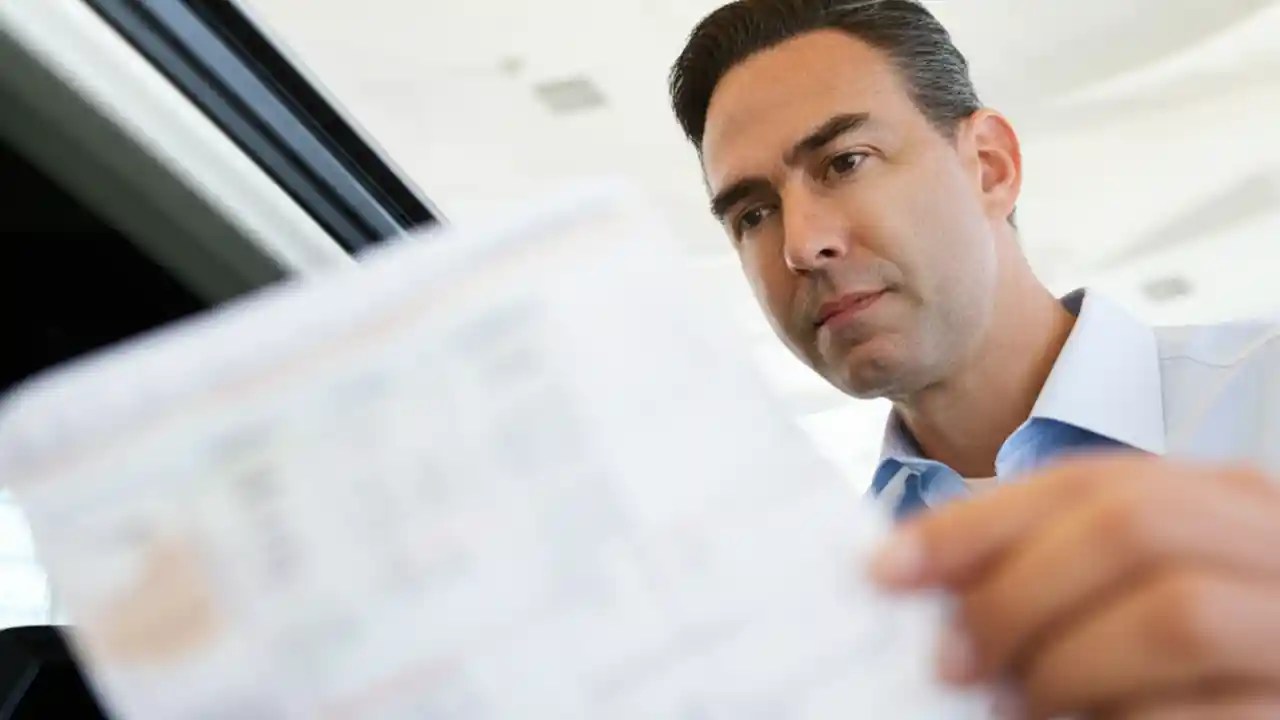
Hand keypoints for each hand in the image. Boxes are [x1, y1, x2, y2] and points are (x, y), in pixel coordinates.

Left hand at [870, 455, 1279, 718]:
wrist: (1261, 706)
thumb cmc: (1185, 663)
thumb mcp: (1124, 587)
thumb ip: (1043, 563)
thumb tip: (912, 569)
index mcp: (1223, 500)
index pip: (1087, 481)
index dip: (974, 523)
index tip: (887, 569)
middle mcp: (1273, 543)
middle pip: (1130, 527)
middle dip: (1014, 592)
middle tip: (949, 661)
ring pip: (1177, 613)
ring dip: (1065, 662)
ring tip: (1013, 706)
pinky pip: (1208, 712)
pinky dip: (1123, 719)